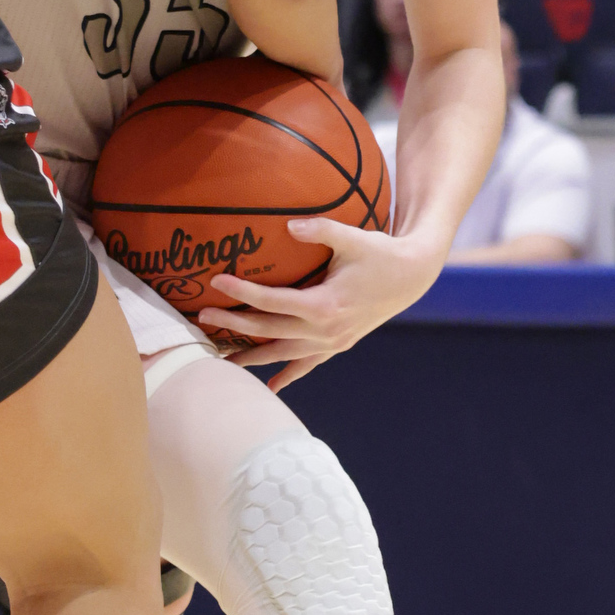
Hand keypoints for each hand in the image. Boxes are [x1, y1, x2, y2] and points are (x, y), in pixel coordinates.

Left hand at [195, 218, 444, 390]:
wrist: (412, 277)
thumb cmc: (379, 253)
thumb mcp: (353, 237)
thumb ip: (321, 229)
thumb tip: (289, 226)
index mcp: (325, 305)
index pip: (273, 301)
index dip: (243, 292)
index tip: (216, 281)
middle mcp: (326, 330)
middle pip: (270, 330)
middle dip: (234, 325)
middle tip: (202, 317)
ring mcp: (333, 342)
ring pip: (283, 354)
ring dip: (252, 355)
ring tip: (219, 357)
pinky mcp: (339, 345)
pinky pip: (308, 365)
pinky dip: (288, 376)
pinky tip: (269, 388)